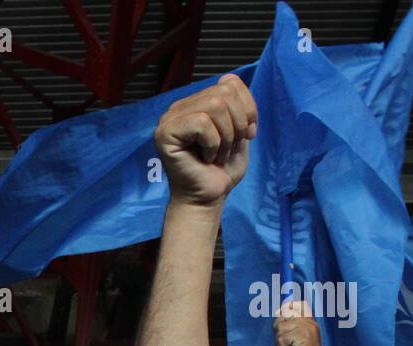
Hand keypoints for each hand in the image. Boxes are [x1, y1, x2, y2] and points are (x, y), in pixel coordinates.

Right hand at [154, 74, 256, 207]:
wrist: (207, 198)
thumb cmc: (220, 170)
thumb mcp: (238, 130)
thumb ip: (236, 104)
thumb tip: (230, 79)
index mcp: (196, 103)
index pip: (229, 83)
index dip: (247, 107)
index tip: (246, 134)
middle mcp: (180, 108)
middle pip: (223, 92)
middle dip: (237, 124)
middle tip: (229, 148)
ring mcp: (170, 120)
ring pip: (214, 106)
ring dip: (225, 136)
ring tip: (218, 154)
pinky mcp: (164, 134)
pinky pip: (201, 123)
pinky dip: (212, 143)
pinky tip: (206, 158)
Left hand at [274, 301, 322, 345]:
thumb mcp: (295, 340)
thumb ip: (288, 328)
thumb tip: (277, 315)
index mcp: (310, 322)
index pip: (298, 305)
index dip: (286, 307)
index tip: (280, 314)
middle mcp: (309, 323)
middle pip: (284, 314)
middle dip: (278, 327)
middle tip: (283, 342)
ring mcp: (306, 328)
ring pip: (281, 327)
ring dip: (279, 341)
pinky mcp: (302, 335)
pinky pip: (282, 338)